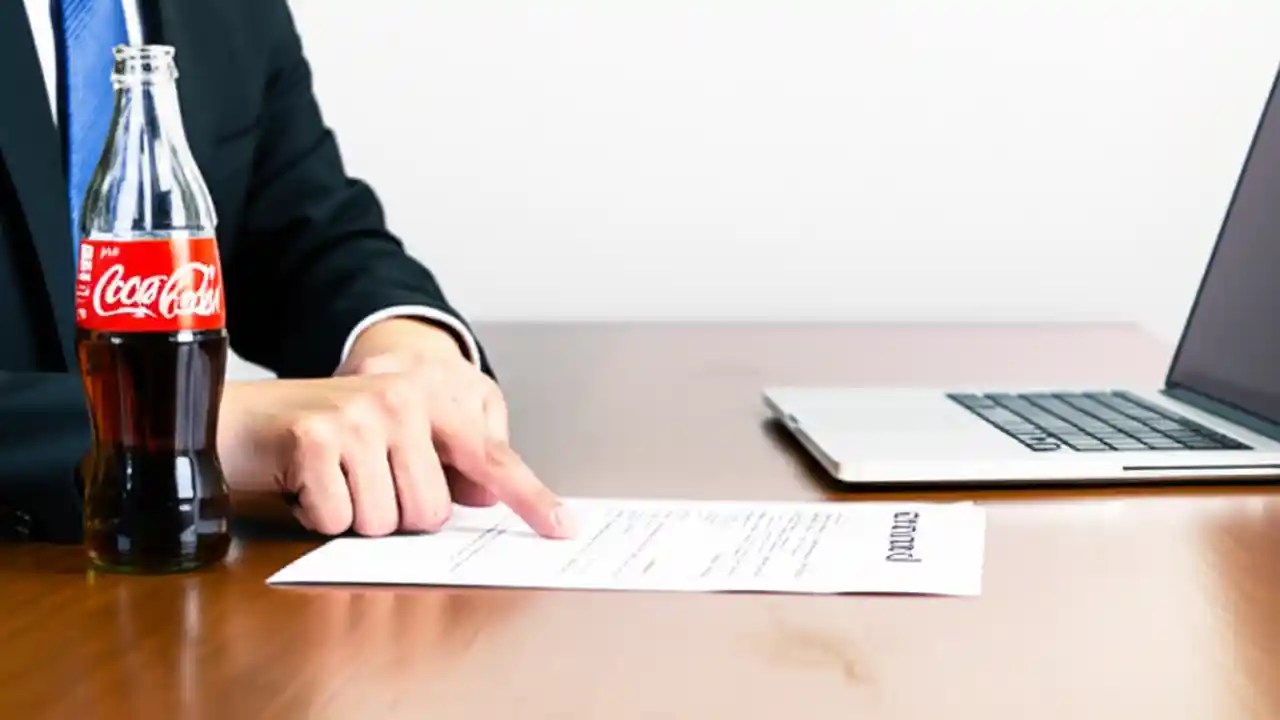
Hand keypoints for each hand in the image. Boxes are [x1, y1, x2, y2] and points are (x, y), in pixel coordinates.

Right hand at [217, 320, 571, 537]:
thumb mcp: (393, 434)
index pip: (491, 457)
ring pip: (386, 522)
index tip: (563, 529)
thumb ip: (446, 460)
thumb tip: (485, 495)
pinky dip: (319, 515)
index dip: (530, 498)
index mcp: (432, 398)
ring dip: (354, 516)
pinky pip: (338, 520)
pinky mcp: (314, 437)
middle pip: (431, 513)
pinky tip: (305, 483)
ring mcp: (358, 415)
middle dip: (394, 516)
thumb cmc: (324, 431)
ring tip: (332, 479)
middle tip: (361, 483)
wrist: (241, 413)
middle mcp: (402, 400)